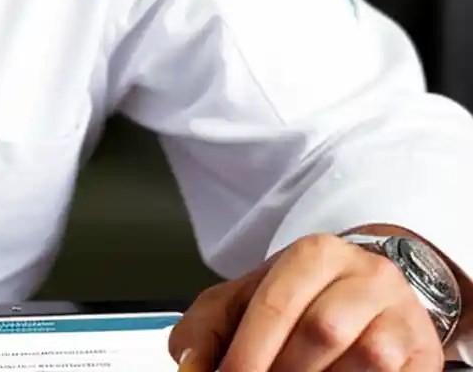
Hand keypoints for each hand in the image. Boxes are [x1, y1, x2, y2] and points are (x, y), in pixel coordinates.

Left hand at [170, 233, 444, 370]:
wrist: (364, 292)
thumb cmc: (298, 299)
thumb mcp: (242, 300)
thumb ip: (205, 328)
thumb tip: (191, 363)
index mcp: (314, 255)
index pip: (276, 306)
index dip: (249, 353)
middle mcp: (365, 275)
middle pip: (320, 332)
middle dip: (283, 371)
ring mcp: (400, 313)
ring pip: (365, 357)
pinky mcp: (424, 350)